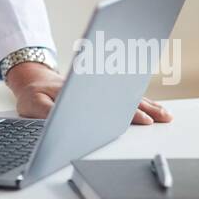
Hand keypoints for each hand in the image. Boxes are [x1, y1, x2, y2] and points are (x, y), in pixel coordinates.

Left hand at [4, 61, 172, 124]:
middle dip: (142, 109)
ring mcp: (99, 90)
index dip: (122, 110)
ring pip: (127, 97)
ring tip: (165, 116)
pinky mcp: (102, 93)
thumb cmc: (34, 93)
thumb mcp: (33, 103)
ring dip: (147, 106)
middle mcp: (93, 89)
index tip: (139, 118)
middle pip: (122, 98)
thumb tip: (61, 119)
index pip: (105, 101)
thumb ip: (46, 112)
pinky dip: (141, 104)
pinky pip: (125, 97)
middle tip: (160, 119)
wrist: (34, 79)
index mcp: (78, 92)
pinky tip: (154, 111)